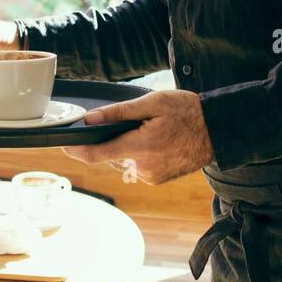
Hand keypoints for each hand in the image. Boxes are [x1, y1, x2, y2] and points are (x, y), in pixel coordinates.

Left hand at [63, 90, 213, 184]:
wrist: (218, 130)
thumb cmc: (187, 111)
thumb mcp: (153, 102)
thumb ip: (118, 113)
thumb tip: (89, 120)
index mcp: (141, 147)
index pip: (97, 154)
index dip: (76, 151)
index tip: (63, 144)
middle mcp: (144, 167)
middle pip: (111, 155)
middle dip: (111, 140)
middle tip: (132, 123)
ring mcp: (152, 176)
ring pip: (125, 160)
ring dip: (127, 147)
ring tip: (151, 130)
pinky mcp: (159, 179)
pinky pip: (138, 166)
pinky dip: (140, 154)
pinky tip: (158, 141)